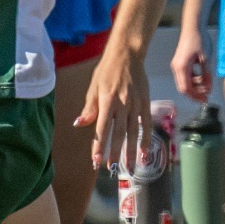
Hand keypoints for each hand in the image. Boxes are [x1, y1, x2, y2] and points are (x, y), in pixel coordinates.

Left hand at [76, 47, 149, 170]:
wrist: (127, 56)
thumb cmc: (106, 72)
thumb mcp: (93, 88)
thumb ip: (89, 108)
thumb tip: (78, 124)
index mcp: (106, 101)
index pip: (101, 128)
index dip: (99, 146)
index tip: (95, 161)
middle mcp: (122, 104)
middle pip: (118, 133)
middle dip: (114, 152)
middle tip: (111, 168)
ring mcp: (136, 104)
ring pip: (133, 132)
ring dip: (130, 150)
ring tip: (128, 167)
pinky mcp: (145, 103)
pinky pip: (146, 124)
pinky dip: (145, 139)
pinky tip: (143, 153)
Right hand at [171, 25, 212, 102]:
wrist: (193, 28)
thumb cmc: (200, 41)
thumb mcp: (206, 59)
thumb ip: (207, 75)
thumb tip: (208, 89)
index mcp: (181, 68)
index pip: (186, 88)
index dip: (195, 96)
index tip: (205, 99)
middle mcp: (176, 68)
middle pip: (183, 87)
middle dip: (195, 93)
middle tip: (207, 97)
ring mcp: (176, 65)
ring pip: (184, 82)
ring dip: (195, 87)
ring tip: (207, 86)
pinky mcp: (179, 63)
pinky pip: (185, 76)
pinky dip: (193, 80)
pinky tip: (202, 78)